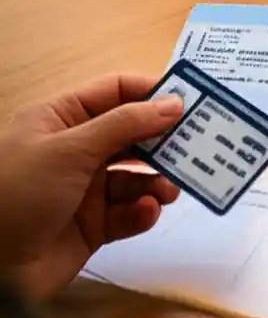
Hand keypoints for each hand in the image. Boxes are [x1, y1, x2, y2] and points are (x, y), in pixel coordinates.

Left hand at [0, 74, 182, 297]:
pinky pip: (129, 211)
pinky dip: (142, 211)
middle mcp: (75, 149)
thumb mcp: (71, 150)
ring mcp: (85, 188)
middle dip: (164, 142)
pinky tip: (146, 212)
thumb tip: (174, 103)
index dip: (152, 94)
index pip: (116, 93)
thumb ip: (125, 125)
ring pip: (136, 176)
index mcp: (61, 119)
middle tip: (199, 148)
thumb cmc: (18, 193)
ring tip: (170, 190)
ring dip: (157, 182)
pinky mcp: (94, 224)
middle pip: (132, 135)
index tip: (193, 104)